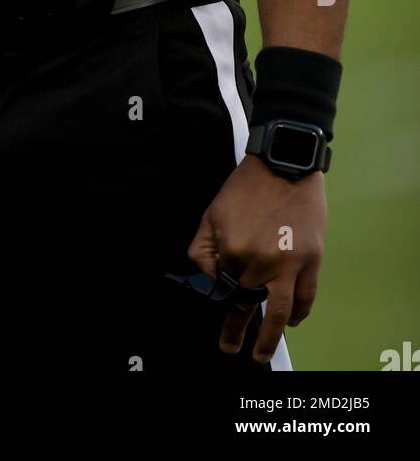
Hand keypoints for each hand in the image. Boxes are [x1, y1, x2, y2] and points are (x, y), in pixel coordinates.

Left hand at [186, 154, 326, 363]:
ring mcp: (289, 264)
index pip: (224, 291)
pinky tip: (294, 322)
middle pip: (248, 306)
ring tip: (262, 353)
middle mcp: (261, 263)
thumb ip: (203, 251)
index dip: (219, 307)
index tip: (219, 327)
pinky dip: (300, 314)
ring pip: (281, 313)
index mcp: (233, 252)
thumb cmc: (245, 187)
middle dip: (236, 332)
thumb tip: (209, 281)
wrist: (284, 163)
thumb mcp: (211, 214)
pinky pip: (306, 297)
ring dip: (270, 338)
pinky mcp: (312, 260)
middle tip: (230, 348)